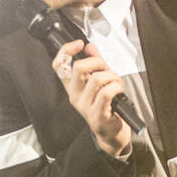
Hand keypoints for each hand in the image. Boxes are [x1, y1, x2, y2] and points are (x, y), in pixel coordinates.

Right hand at [53, 40, 131, 157]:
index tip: (79, 44)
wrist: (112, 132)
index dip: (66, 50)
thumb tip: (90, 47)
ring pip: (96, 78)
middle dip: (97, 62)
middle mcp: (74, 96)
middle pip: (77, 67)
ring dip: (112, 76)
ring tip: (116, 83)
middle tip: (106, 68)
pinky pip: (106, 92)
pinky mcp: (97, 114)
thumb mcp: (100, 81)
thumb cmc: (107, 106)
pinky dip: (116, 87)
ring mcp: (84, 106)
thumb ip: (95, 63)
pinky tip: (118, 91)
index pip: (58, 65)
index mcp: (72, 87)